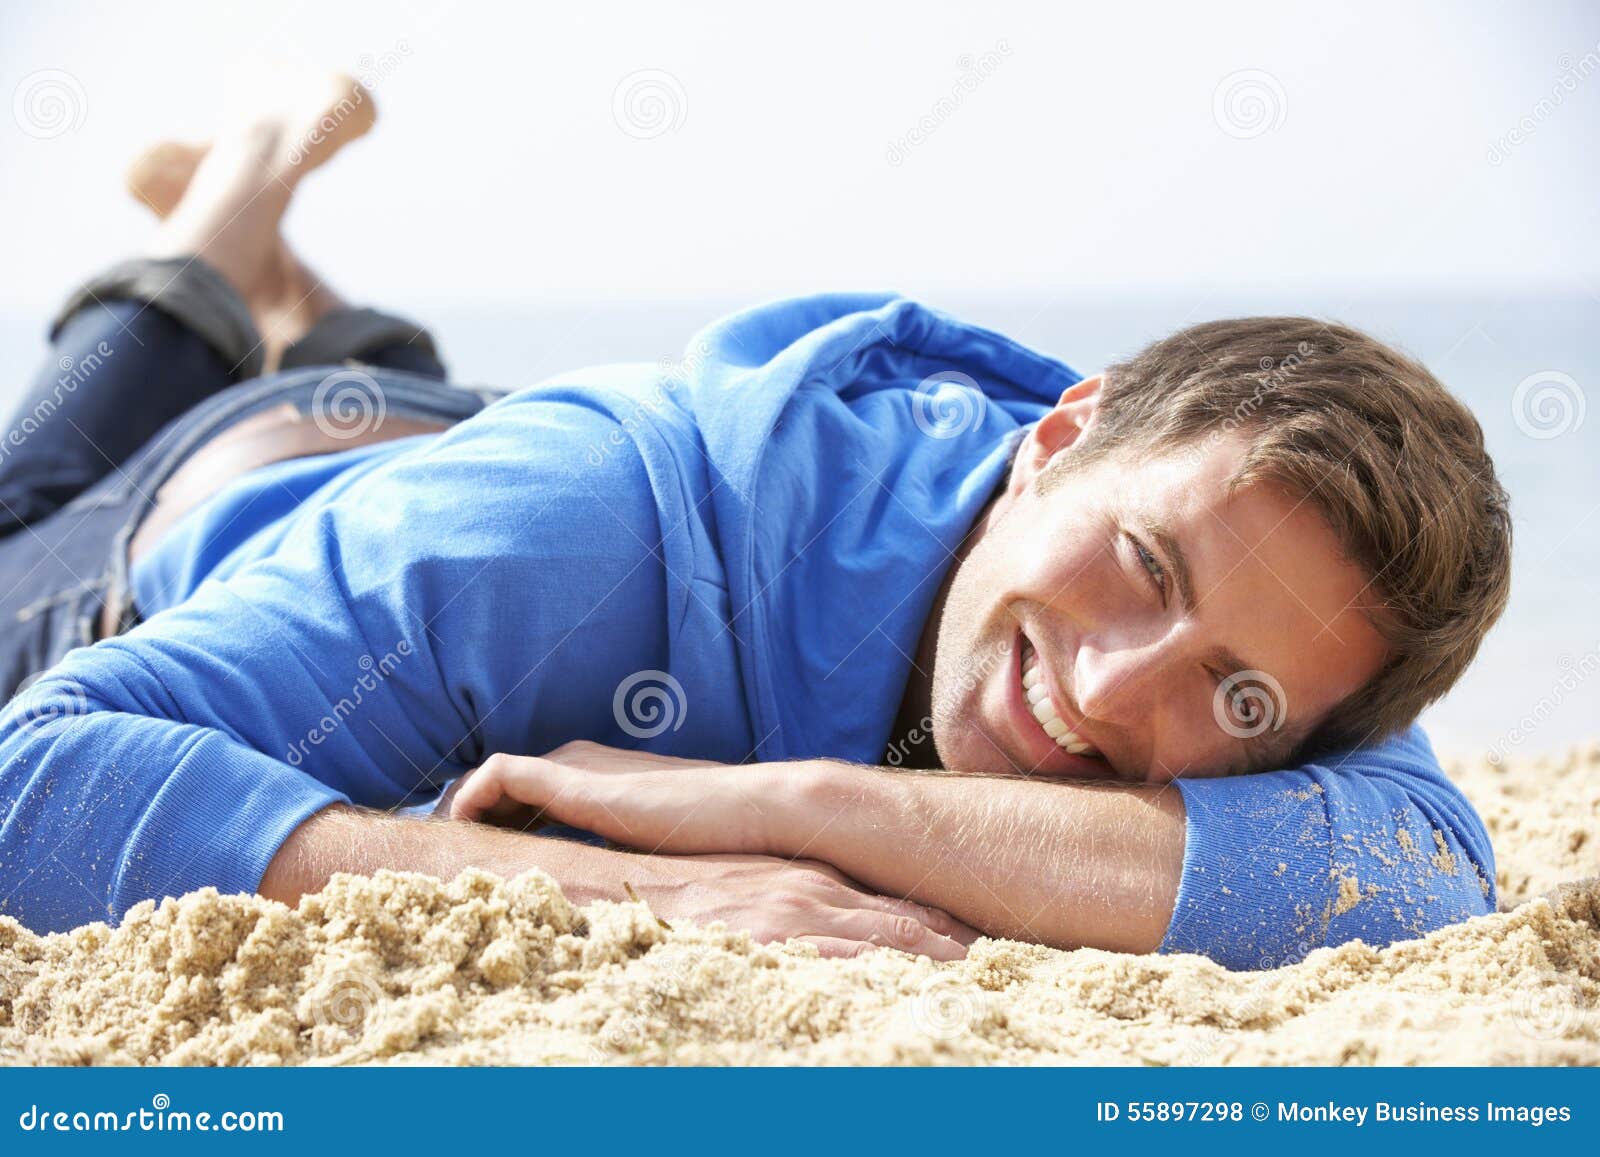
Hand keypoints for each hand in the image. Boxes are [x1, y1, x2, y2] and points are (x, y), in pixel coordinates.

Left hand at [444, 741, 789, 854]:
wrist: (752, 809)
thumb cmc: (718, 835)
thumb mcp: (655, 848)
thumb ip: (622, 855)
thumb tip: (601, 894)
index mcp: (598, 775)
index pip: (524, 790)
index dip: (495, 820)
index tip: (476, 859)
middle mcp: (580, 762)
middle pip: (502, 783)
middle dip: (473, 817)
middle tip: (452, 860)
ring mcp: (577, 767)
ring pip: (494, 777)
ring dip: (466, 809)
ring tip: (448, 850)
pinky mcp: (575, 782)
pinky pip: (500, 775)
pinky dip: (473, 797)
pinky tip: (463, 830)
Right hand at [627, 852, 977, 959]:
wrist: (629, 885)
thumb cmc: (689, 895)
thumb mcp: (755, 891)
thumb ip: (801, 908)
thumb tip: (843, 943)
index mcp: (816, 878)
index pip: (899, 905)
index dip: (946, 928)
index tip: (985, 949)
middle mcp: (817, 889)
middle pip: (906, 921)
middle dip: (956, 946)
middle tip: (1005, 972)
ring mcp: (798, 911)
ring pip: (885, 938)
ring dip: (932, 960)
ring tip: (978, 984)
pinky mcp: (774, 934)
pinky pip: (838, 958)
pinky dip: (880, 971)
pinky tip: (909, 991)